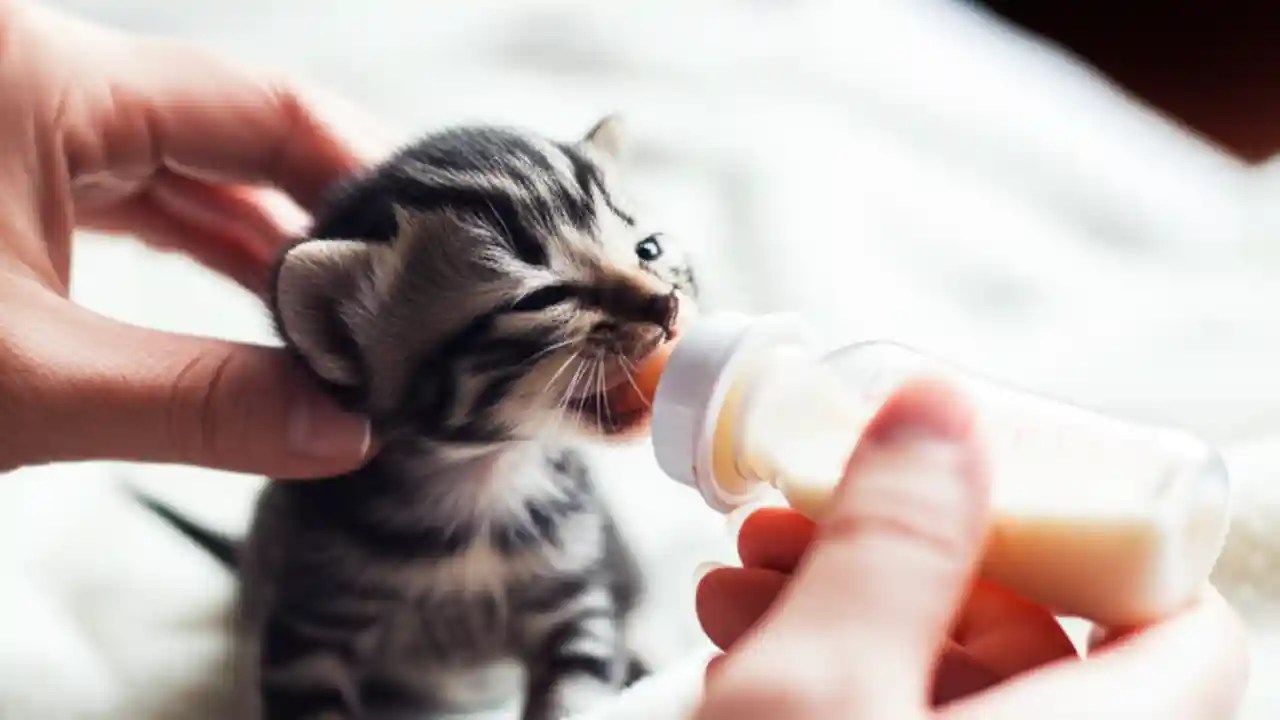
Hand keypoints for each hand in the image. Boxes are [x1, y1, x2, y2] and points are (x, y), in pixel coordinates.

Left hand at [0, 1, 386, 476]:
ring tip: (356, 313)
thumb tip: (344, 434)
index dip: (364, 178)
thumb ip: (200, 404)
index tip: (438, 250)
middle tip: (411, 294)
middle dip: (328, 218)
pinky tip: (272, 299)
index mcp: (44, 76)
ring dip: (272, 242)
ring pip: (192, 165)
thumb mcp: (27, 384)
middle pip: (238, 129)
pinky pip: (139, 192)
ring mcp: (26, 119)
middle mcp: (43, 76)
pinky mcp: (12, 170)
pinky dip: (206, 246)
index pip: (260, 104)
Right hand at [693, 382, 1247, 718]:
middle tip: (809, 505)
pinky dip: (821, 662)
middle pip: (1032, 633)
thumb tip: (939, 413)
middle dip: (903, 546)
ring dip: (839, 595)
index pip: (1189, 630)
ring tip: (743, 564)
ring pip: (940, 671)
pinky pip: (888, 709)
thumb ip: (890, 544)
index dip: (1104, 534)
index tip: (999, 477)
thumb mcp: (816, 690)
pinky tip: (737, 632)